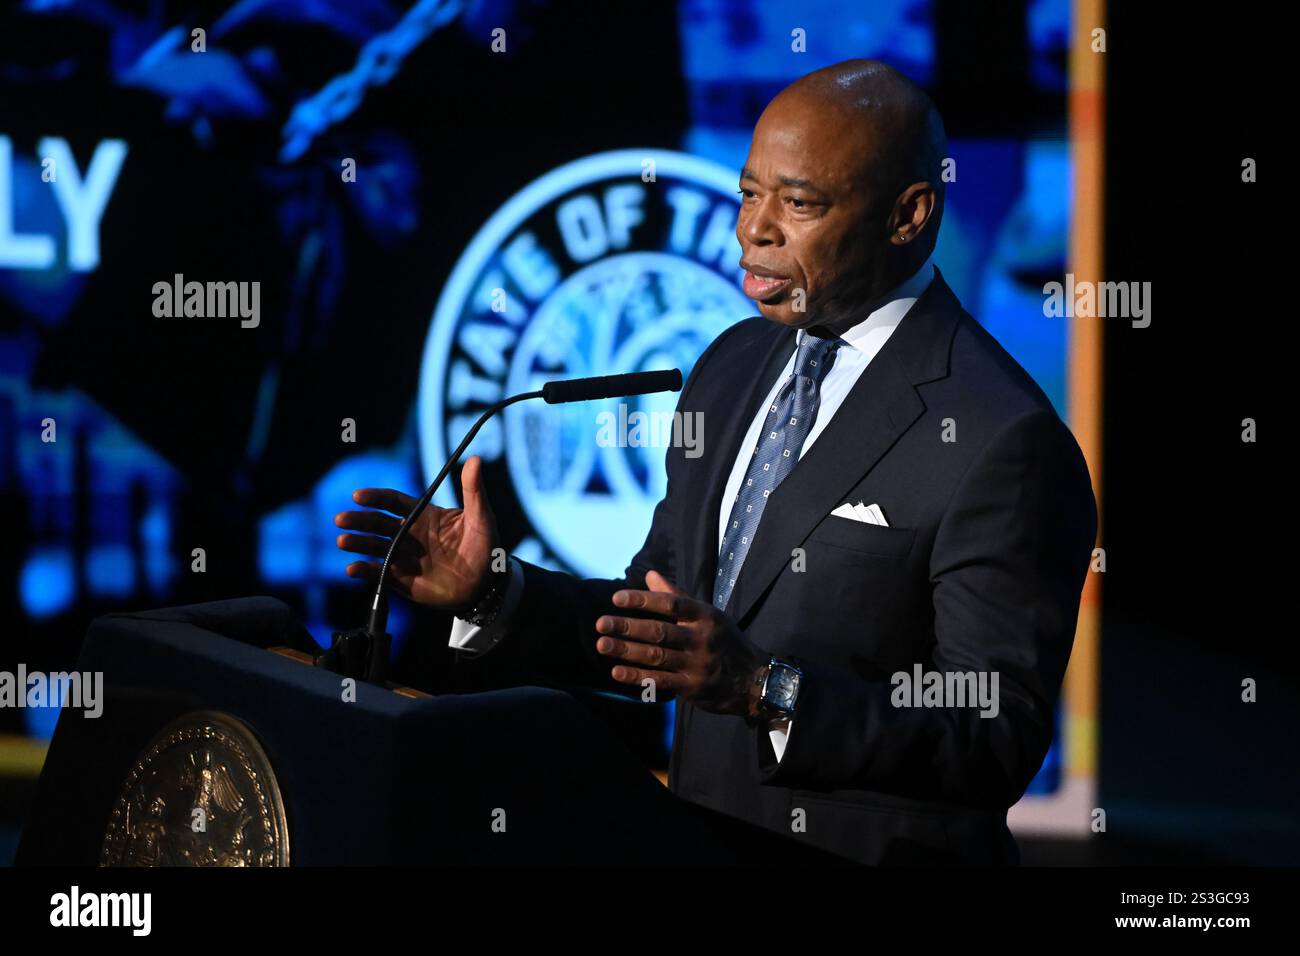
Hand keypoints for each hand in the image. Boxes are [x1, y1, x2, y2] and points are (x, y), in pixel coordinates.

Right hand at [333, 455, 499, 608]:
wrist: (487, 585)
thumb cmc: (485, 548)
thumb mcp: (482, 518)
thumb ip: (473, 491)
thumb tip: (475, 459)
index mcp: (424, 515)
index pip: (394, 502)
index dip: (376, 498)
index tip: (359, 496)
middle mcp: (409, 535)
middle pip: (378, 523)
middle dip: (360, 520)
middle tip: (341, 518)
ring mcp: (404, 558)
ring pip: (375, 547)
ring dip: (358, 543)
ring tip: (342, 541)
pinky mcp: (403, 580)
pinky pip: (380, 575)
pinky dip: (365, 572)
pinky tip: (353, 568)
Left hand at [595, 570, 769, 716]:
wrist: (755, 680)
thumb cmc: (724, 641)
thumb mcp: (708, 615)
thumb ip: (677, 595)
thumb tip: (650, 575)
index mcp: (705, 615)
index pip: (670, 603)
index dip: (642, 600)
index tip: (617, 598)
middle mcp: (701, 638)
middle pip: (659, 630)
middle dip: (628, 626)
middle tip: (601, 623)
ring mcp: (697, 664)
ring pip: (656, 656)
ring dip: (626, 650)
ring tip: (602, 645)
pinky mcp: (693, 688)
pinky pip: (660, 681)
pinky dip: (637, 676)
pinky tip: (616, 671)